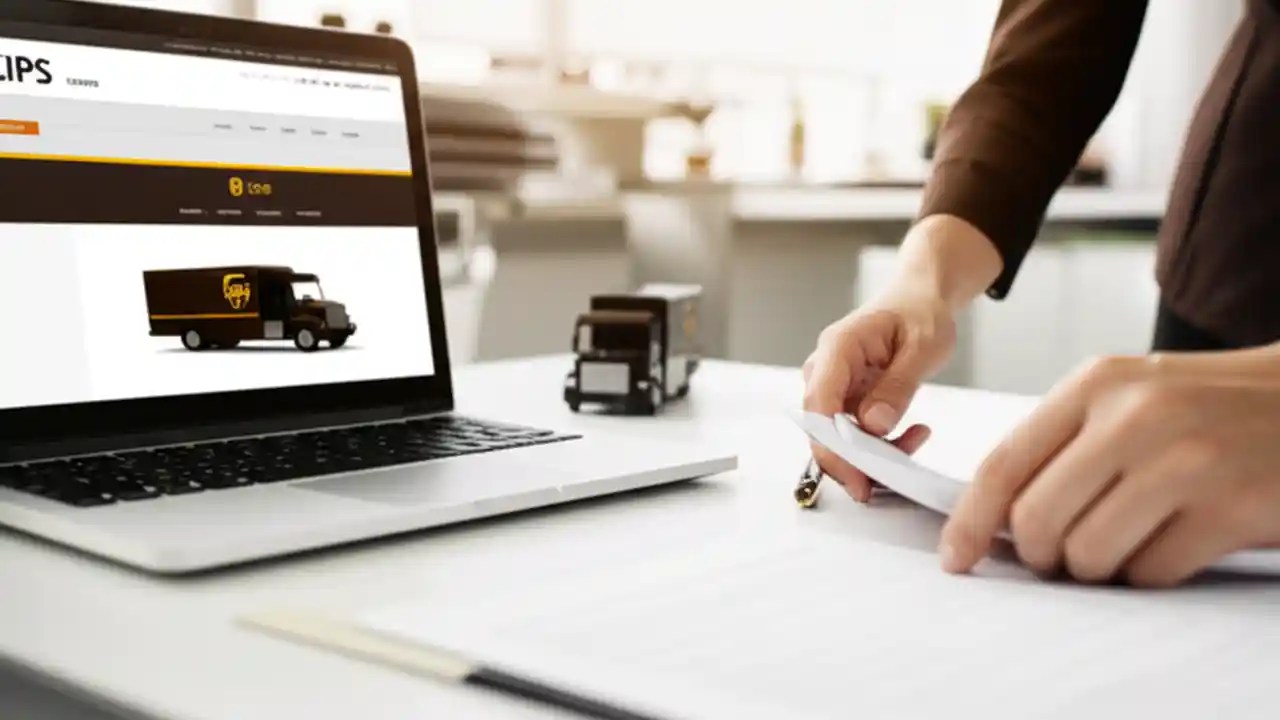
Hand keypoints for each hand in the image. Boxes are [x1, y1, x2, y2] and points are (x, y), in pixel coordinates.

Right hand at [803, 280, 955, 501]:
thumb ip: (898, 387)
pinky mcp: (846, 399)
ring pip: (838, 437)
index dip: (832, 446)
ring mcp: (834, 386)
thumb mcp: (922, 347)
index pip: (819, 405)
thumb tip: (874, 425)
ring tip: (916, 439)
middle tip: (886, 479)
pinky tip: (911, 434)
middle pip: (821, 428)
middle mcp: (826, 368)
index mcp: (837, 348)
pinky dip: (881, 444)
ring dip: (873, 452)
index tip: (856, 475)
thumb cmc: (919, 313)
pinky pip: (854, 433)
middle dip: (852, 460)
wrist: (919, 300)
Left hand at [940, 347, 1279, 586]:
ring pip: (1089, 555)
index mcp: (1096, 384)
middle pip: (1036, 520)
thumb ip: (1063, 445)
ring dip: (1098, 568)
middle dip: (1041, 555)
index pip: (1005, 463)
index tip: (955, 558)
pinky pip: (1151, 573)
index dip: (970, 521)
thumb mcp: (1128, 398)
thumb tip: (992, 519)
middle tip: (1063, 556)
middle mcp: (1136, 416)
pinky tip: (1174, 542)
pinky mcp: (1231, 507)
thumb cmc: (1206, 409)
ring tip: (1128, 541)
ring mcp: (1186, 461)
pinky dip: (1150, 573)